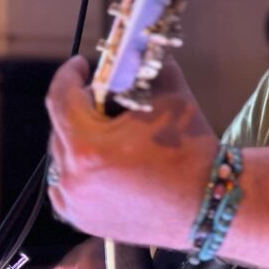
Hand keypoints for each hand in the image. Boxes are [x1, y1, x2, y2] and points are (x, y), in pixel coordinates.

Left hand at [46, 56, 219, 249]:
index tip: (82, 65)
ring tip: (110, 132)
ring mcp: (75, 204)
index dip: (69, 75)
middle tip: (105, 98)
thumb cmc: (190, 149)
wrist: (208, 202)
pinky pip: (69, 185)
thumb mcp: (171, 97)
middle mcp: (73, 179)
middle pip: (61, 127)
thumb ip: (146, 68)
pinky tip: (107, 161)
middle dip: (81, 108)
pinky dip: (81, 169)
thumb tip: (134, 48)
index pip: (60, 99)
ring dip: (80, 138)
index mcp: (88, 147)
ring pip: (63, 156)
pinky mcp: (83, 220)